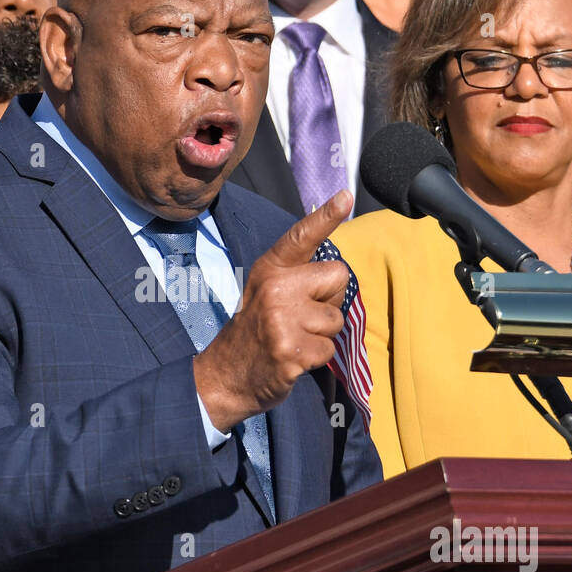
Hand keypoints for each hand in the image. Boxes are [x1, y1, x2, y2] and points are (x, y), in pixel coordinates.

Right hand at [194, 191, 351, 429]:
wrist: (226, 375)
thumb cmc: (256, 331)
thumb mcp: (267, 292)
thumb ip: (297, 277)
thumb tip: (338, 274)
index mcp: (270, 269)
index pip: (302, 236)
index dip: (326, 216)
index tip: (345, 196)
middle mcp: (276, 288)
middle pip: (338, 277)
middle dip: (329, 299)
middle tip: (300, 316)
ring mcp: (283, 320)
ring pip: (336, 318)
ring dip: (321, 334)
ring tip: (294, 338)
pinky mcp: (291, 350)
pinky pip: (329, 348)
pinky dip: (316, 358)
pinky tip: (293, 358)